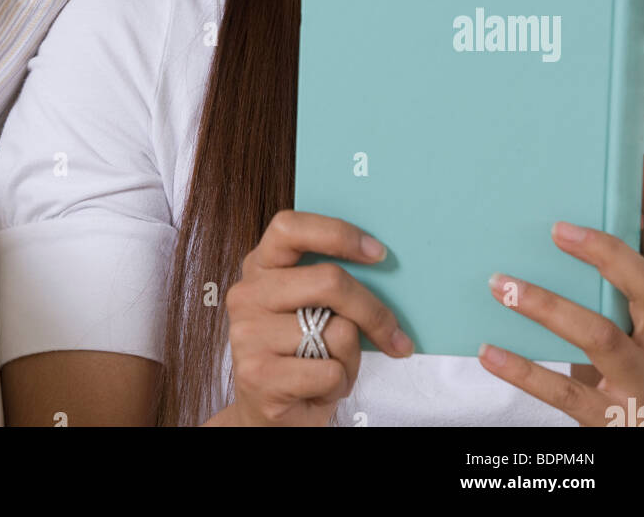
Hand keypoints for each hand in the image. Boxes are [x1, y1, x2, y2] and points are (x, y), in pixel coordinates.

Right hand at [213, 210, 412, 427]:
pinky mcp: (258, 375)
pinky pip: (330, 370)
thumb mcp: (308, 309)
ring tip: (332, 368)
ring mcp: (248, 334)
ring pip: (337, 331)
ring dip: (350, 358)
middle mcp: (248, 293)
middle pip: (329, 281)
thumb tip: (382, 268)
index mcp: (260, 266)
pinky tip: (319, 388)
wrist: (268, 415)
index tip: (378, 253)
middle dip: (372, 310)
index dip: (337, 233)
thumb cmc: (300, 355)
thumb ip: (327, 286)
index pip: (290, 227)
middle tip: (395, 335)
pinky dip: (339, 384)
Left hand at [478, 220, 643, 425]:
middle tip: (518, 263)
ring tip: (499, 288)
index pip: (640, 279)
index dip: (605, 251)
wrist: (639, 423)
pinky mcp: (608, 420)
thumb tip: (551, 248)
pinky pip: (565, 393)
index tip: (560, 229)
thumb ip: (605, 298)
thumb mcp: (625, 332)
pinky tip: (490, 354)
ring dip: (544, 308)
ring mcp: (633, 391)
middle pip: (623, 307)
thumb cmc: (625, 368)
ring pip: (596, 338)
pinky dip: (524, 372)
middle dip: (579, 274)